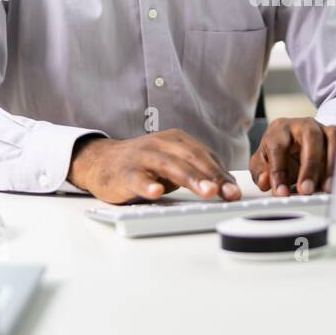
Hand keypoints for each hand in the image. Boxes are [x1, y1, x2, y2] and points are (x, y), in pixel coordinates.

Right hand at [69, 129, 241, 205]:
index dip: (222, 175)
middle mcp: (162, 144)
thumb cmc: (144, 165)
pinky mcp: (125, 172)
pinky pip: (138, 178)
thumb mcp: (174, 165)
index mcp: (178, 141)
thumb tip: (228, 188)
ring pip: (170, 166)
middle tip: (227, 193)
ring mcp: (143, 157)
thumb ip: (197, 172)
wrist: (101, 161)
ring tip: (207, 192)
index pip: (205, 158)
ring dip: (190, 179)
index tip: (234, 193)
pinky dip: (147, 185)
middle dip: (212, 176)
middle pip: (192, 159)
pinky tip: (156, 192)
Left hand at [249, 118, 335, 195]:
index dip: (279, 172)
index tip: (281, 192)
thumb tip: (266, 181)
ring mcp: (321, 128)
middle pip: (309, 137)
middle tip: (306, 189)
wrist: (294, 141)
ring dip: (330, 165)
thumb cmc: (278, 152)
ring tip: (326, 188)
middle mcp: (302, 124)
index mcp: (279, 130)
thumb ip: (260, 173)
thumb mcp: (262, 163)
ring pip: (331, 138)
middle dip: (309, 166)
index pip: (278, 147)